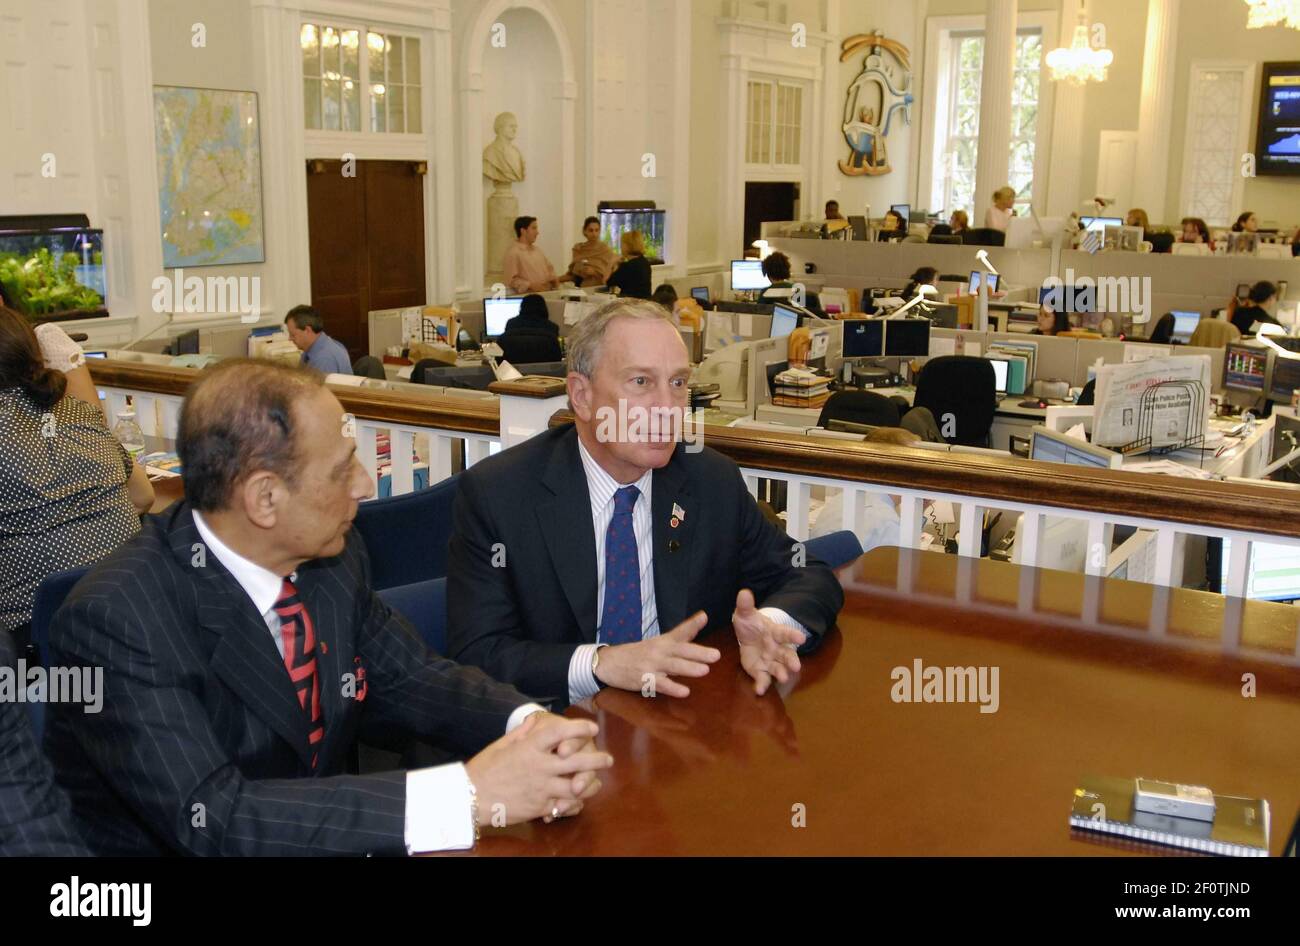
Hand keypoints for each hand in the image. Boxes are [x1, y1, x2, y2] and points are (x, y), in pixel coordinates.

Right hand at [465, 713, 611, 826]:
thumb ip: (524, 732)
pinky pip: (564, 805)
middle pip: (578, 761)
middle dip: (597, 759)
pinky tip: (578, 799)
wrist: (470, 797)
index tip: (592, 726)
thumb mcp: (503, 743)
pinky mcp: (539, 807)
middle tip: (608, 759)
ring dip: (591, 783)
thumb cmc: (485, 767)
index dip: (579, 728)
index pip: (560, 732)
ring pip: (576, 786)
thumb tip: (539, 720)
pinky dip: (574, 803)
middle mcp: (539, 767)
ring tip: (597, 781)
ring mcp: (540, 788)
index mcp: (529, 747)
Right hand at [592, 612, 718, 697]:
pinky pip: (660, 684)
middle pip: (680, 650)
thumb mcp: (658, 642)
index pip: (680, 631)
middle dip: (698, 653)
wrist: (608, 663)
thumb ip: (682, 634)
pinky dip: (672, 688)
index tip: (704, 617)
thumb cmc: (637, 654)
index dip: (692, 624)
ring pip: (673, 666)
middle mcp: (659, 651)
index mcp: (663, 641)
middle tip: (716, 655)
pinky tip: (684, 691)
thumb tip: (703, 617)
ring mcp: (651, 665)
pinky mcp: (644, 679)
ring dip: (688, 668)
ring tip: (704, 671)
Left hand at [732, 589, 803, 695]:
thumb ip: (745, 606)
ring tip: (783, 678)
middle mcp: (777, 648)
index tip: (802, 638)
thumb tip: (743, 592)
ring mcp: (770, 661)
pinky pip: (763, 679)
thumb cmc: (751, 624)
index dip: (793, 635)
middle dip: (792, 660)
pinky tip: (759, 691)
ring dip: (781, 674)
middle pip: (787, 655)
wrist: (748, 636)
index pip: (785, 633)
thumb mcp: (745, 614)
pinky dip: (762, 685)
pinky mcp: (761, 671)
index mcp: (775, 632)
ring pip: (778, 669)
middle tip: (796, 667)